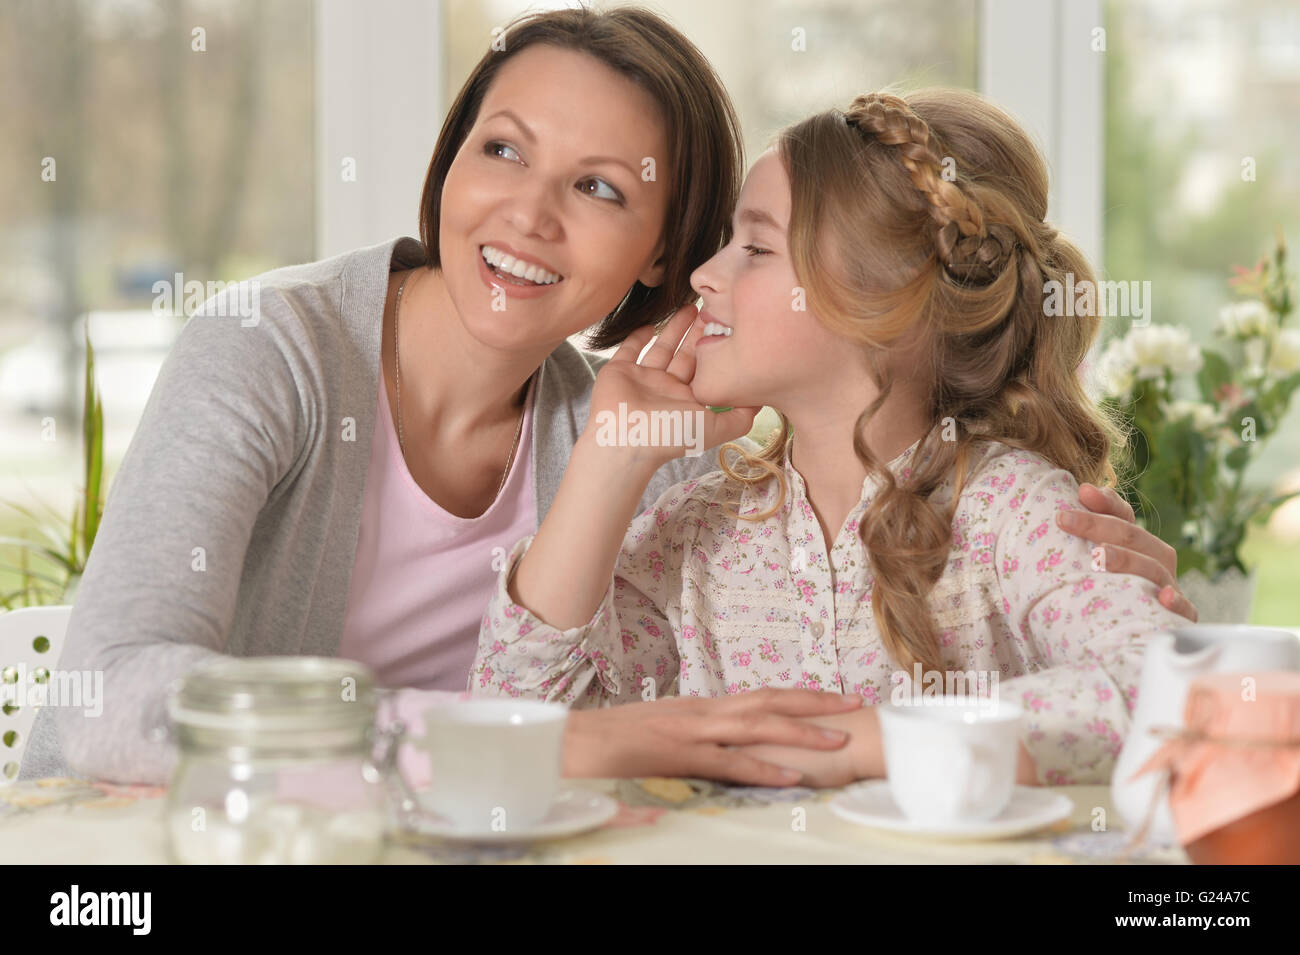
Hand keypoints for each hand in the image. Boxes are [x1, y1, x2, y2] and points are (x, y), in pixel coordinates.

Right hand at [561, 688, 863, 786]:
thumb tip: (712, 745)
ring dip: (802, 730)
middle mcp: (700, 712)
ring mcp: (690, 731)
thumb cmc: (604, 743)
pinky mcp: (677, 756)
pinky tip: (790, 776)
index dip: (796, 696)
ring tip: (840, 736)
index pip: (757, 696)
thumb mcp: (654, 733)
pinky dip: (762, 769)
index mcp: (696, 707)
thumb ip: (687, 736)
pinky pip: (728, 763)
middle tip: (857, 702)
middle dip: (815, 701)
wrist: (566, 742)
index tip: (832, 697)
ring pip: (758, 726)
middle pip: (768, 700)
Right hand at [586, 304, 759, 466]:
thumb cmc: (671, 434)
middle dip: (698, 334)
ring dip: (674, 329)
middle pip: (686, 355)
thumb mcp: (715, 427)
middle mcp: (667, 390)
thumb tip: (762, 402)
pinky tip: (650, 321)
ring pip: (662, 348)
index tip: (728, 327)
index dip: (716, 350)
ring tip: (690, 307)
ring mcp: (642, 380)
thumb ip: (740, 417)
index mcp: (687, 401)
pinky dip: (638, 335)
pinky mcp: (619, 371)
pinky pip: (630, 349)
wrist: (627, 440)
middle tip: (711, 309)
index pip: (705, 370)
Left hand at [1057, 482, 1198, 621]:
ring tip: (1099, 555)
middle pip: (1132, 536)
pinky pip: (1183, 610)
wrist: (1134, 640)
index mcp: (1137, 546)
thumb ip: (1083, 542)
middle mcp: (1156, 561)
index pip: (1123, 517)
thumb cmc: (1107, 599)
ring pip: (1152, 568)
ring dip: (1126, 559)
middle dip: (1096, 525)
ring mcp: (1168, 588)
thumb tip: (1072, 502)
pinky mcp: (1179, 619)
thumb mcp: (1091, 571)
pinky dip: (1176, 603)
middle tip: (1063, 518)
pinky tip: (1163, 597)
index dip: (1105, 503)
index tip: (1081, 492)